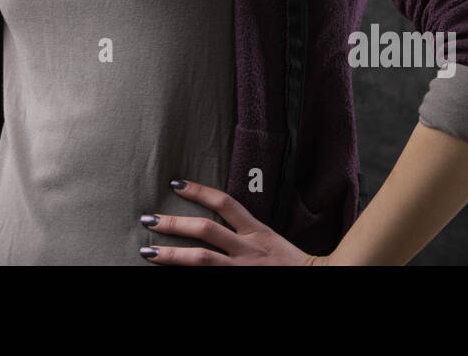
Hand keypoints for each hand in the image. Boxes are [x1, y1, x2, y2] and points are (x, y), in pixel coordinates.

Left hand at [138, 179, 330, 265]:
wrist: (320, 280)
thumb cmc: (291, 262)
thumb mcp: (269, 240)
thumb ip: (245, 230)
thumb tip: (215, 218)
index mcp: (257, 231)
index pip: (225, 204)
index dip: (199, 191)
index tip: (175, 183)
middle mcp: (248, 249)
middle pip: (205, 231)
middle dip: (174, 224)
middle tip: (148, 219)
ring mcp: (243, 269)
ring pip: (202, 259)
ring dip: (172, 255)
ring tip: (148, 251)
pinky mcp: (239, 284)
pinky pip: (209, 279)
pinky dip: (190, 277)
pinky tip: (170, 276)